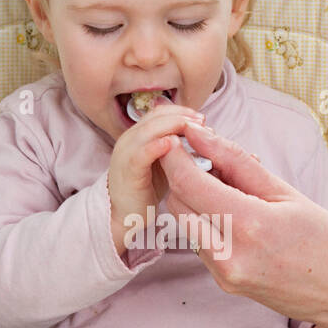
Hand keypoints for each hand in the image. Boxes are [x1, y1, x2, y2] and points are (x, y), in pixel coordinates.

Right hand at [108, 103, 204, 255]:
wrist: (124, 216)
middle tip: (203, 123)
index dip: (182, 111)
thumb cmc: (146, 189)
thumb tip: (201, 136)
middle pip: (156, 116)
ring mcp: (126, 153)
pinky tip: (172, 144)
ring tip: (193, 129)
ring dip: (173, 126)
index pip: (160, 112)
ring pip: (149, 130)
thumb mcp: (163, 162)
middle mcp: (129, 139)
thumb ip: (176, 148)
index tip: (202, 119)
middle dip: (182, 117)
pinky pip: (141, 154)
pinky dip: (156, 146)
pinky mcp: (127, 171)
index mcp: (138, 135)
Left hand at [158, 122, 327, 327]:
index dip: (175, 156)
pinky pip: (199, 244)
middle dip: (182, 176)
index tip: (176, 137)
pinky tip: (234, 215)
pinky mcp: (225, 284)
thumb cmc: (327, 239)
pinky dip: (206, 222)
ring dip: (193, 200)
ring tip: (228, 188)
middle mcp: (229, 254)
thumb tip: (200, 136)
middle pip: (177, 204)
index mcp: (249, 225)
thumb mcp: (285, 191)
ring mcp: (224, 274)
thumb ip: (236, 162)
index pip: (188, 183)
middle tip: (206, 160)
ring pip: (184, 225)